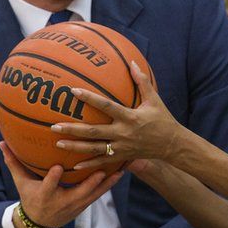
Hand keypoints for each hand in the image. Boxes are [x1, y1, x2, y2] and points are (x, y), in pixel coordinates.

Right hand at [0, 142, 121, 227]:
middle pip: (78, 193)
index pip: (48, 187)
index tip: (57, 167)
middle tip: (101, 170)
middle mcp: (63, 202)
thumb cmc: (31, 198)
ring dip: (107, 183)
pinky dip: (110, 184)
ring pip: (94, 194)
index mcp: (45, 195)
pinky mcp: (85, 204)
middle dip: (90, 183)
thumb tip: (2, 142)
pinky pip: (99, 194)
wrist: (41, 223)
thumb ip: (14, 162)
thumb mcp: (21, 183)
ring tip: (120, 169)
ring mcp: (76, 205)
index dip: (53, 178)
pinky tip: (121, 172)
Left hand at [54, 62, 186, 167]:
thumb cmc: (163, 119)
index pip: (106, 106)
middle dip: (73, 129)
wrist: (172, 145)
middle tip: (55, 126)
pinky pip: (103, 162)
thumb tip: (132, 62)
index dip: (89, 98)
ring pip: (94, 149)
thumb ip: (142, 81)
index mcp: (129, 117)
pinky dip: (88, 165)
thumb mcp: (154, 99)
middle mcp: (123, 133)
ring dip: (75, 147)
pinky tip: (74, 165)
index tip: (73, 91)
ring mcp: (121, 147)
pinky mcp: (122, 157)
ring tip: (58, 143)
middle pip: (94, 132)